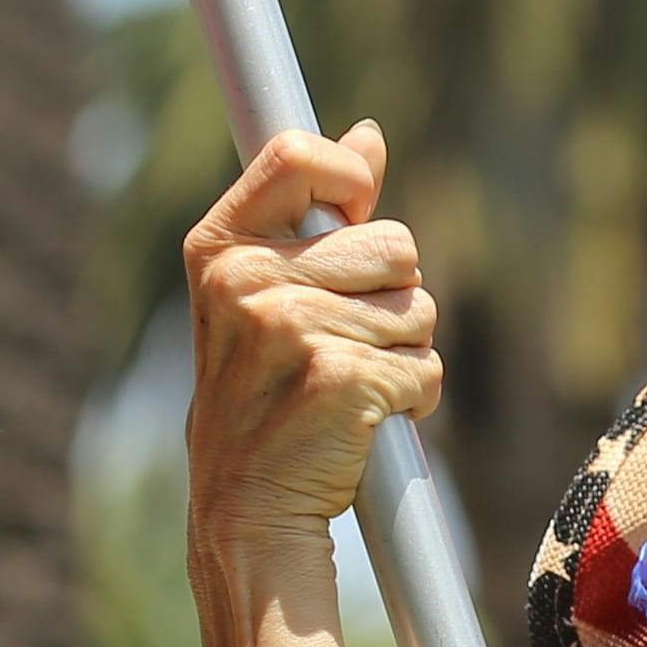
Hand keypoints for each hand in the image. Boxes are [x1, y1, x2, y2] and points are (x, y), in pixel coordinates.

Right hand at [184, 125, 440, 561]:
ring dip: (405, 351)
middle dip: (393, 295)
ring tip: (350, 384)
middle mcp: (248, 281)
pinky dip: (414, 398)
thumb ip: (314, 214)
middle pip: (395, 243)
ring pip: (419, 309)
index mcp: (220, 248)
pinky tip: (365, 420)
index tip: (356, 214)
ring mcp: (293, 328)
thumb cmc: (259, 398)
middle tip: (344, 341)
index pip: (296, 156)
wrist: (245, 510)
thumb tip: (368, 135)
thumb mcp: (262, 294)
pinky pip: (426, 366)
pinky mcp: (341, 378)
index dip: (348, 176)